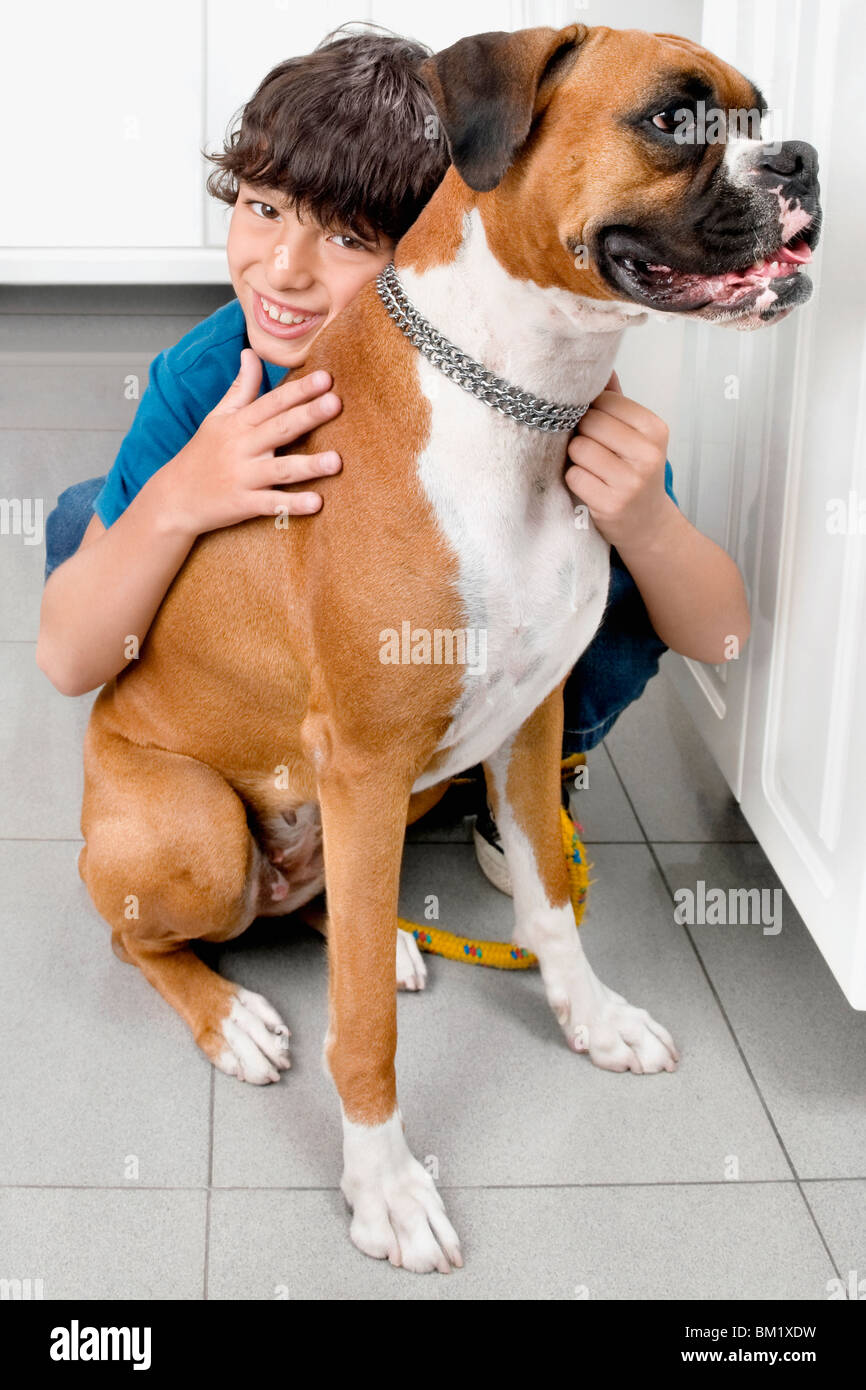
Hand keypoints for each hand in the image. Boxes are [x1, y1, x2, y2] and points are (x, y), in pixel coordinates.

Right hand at [155, 349, 342, 537]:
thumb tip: (250, 353)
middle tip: (336, 403)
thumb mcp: (217, 417)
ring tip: (336, 462)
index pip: (273, 402)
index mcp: (238, 423)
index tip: (326, 378)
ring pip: (280, 469)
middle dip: (308, 415)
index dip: (299, 390)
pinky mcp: (242, 505)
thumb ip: (240, 388)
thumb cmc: (201, 455)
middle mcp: (242, 447)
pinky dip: (292, 505)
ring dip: (308, 466)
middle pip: (279, 428)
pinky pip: (271, 504)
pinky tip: (317, 502)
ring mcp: (243, 477)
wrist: (174, 498)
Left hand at [564, 370, 672, 550]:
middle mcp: (648, 454)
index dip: (592, 412)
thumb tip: (601, 366)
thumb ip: (617, 403)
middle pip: (589, 423)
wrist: (648, 524)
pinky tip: (590, 487)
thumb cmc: (635, 474)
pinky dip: (575, 480)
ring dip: (577, 459)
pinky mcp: (611, 504)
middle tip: (594, 451)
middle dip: (582, 435)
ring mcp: (630, 481)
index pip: (605, 401)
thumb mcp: (635, 437)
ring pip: (579, 449)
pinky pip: (574, 476)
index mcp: (655, 429)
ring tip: (593, 469)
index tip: (599, 428)